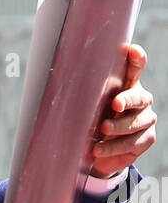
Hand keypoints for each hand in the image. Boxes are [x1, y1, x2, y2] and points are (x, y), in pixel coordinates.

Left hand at [90, 43, 156, 176]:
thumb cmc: (93, 122)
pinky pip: (132, 143)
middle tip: (115, 104)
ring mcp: (146, 119)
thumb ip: (83, 93)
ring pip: (135, 122)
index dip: (136, 59)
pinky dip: (114, 147)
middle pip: (139, 96)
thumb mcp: (88, 106)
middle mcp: (141, 99)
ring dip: (118, 126)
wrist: (100, 152)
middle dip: (127, 99)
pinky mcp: (146, 138)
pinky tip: (99, 150)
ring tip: (103, 130)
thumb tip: (56, 82)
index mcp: (128, 85)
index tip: (131, 50)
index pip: (135, 68)